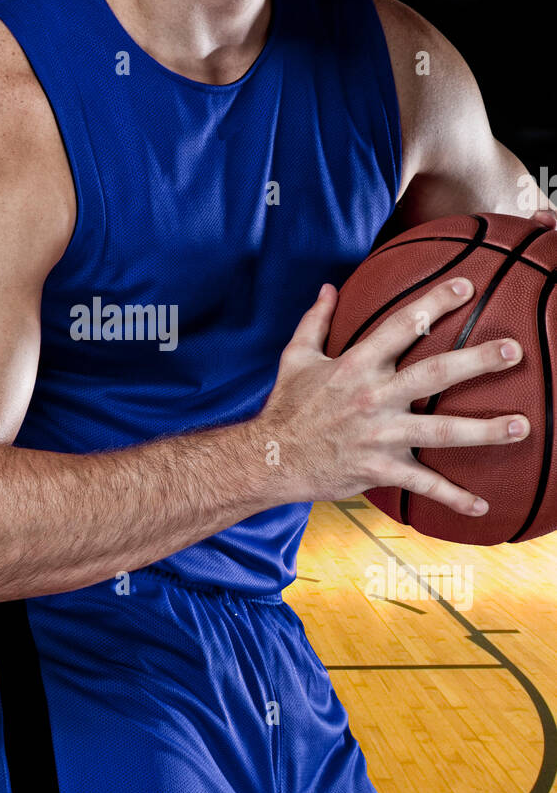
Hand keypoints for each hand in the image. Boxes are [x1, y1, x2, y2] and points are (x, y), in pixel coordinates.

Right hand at [255, 278, 527, 516]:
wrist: (269, 459)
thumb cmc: (285, 406)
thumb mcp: (296, 357)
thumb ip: (315, 320)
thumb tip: (328, 288)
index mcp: (356, 364)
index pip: (402, 326)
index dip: (434, 303)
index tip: (466, 287)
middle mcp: (373, 397)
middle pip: (434, 375)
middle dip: (476, 361)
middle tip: (513, 350)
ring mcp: (379, 435)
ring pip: (440, 432)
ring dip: (484, 430)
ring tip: (522, 424)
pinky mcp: (379, 470)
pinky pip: (423, 484)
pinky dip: (453, 497)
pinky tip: (482, 506)